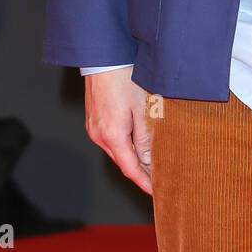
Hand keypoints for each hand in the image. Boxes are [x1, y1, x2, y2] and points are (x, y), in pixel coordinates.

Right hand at [85, 67, 151, 194]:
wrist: (103, 59)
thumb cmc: (125, 78)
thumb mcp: (142, 107)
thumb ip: (145, 137)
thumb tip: (147, 160)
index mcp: (113, 135)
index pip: (130, 169)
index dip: (144, 183)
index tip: (156, 192)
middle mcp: (99, 136)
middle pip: (123, 162)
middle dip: (140, 172)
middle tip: (158, 179)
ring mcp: (93, 128)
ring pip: (116, 151)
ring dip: (131, 158)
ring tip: (151, 163)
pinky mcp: (93, 120)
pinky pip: (109, 141)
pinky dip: (123, 146)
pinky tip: (135, 144)